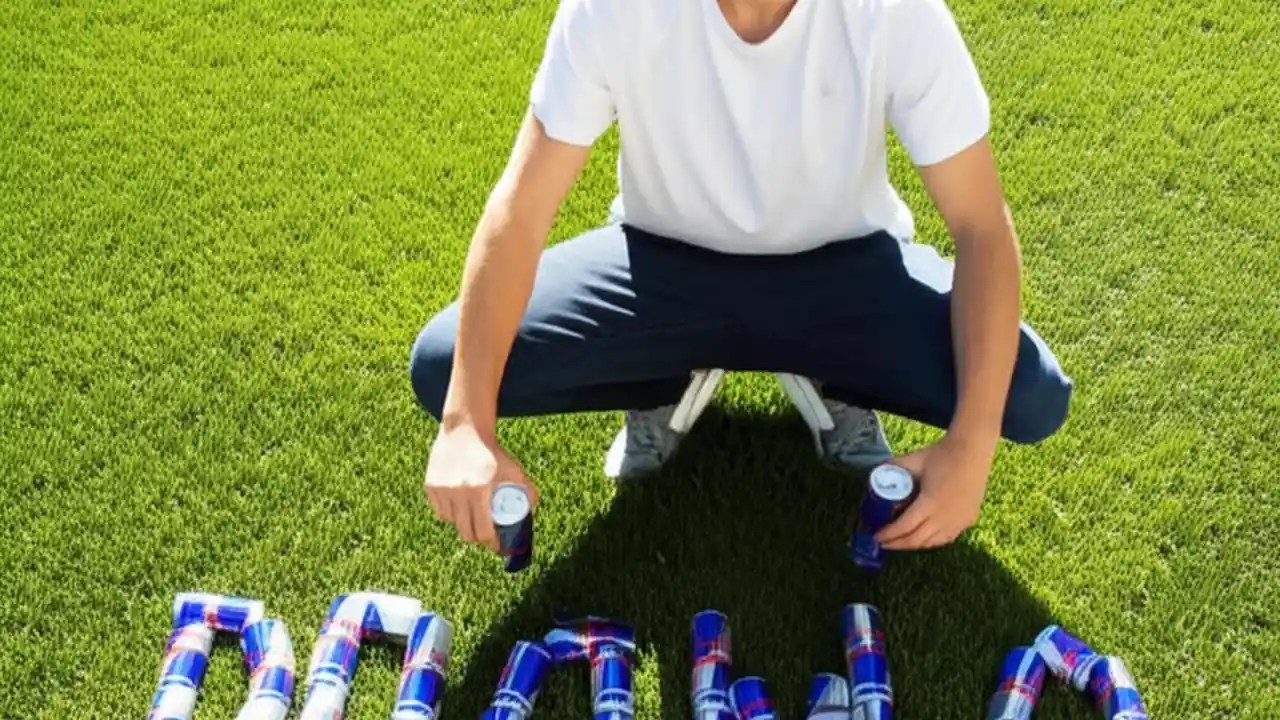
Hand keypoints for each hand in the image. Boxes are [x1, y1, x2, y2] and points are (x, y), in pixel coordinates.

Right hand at [423, 424, 538, 551]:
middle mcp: (457, 493)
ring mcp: (441, 490)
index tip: (498, 545)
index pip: (483, 531)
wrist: (464, 429)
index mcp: (479, 490)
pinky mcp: (430, 486)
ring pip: (453, 523)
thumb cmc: (490, 450)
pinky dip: (451, 513)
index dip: (492, 543)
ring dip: (464, 524)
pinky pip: (441, 511)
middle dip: (479, 538)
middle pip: (467, 533)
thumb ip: (526, 489)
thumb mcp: (512, 469)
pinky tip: (460, 506)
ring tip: (474, 517)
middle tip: (487, 534)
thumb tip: (533, 508)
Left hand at [875, 433, 996, 549]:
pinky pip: (946, 538)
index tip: (876, 536)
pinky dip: (930, 541)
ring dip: (913, 545)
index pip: (905, 527)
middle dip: (897, 544)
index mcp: (930, 502)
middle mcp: (945, 517)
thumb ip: (893, 467)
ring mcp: (959, 521)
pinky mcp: (968, 520)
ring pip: (932, 543)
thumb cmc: (942, 454)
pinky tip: (921, 538)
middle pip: (917, 540)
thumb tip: (875, 475)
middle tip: (882, 543)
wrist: (973, 451)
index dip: (889, 535)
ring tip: (898, 542)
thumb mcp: (913, 459)